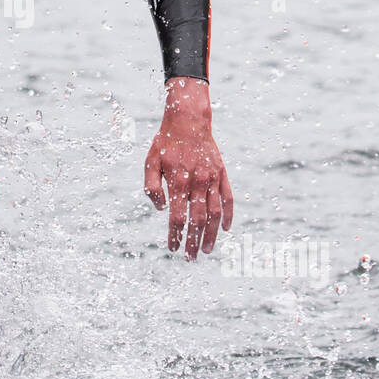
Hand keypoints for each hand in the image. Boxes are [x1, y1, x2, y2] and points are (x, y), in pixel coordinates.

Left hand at [144, 77, 232, 259]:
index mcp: (178, 181)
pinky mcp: (222, 173)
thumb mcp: (150, 162)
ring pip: (215, 213)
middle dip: (194, 242)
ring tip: (207, 250)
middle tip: (191, 259)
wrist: (188, 120)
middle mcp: (197, 182)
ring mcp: (212, 178)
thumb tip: (160, 209)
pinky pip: (228, 198)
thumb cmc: (165, 143)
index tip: (172, 249)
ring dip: (211, 234)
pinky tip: (225, 229)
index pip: (176, 216)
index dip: (175, 235)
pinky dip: (229, 215)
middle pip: (197, 220)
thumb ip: (152, 187)